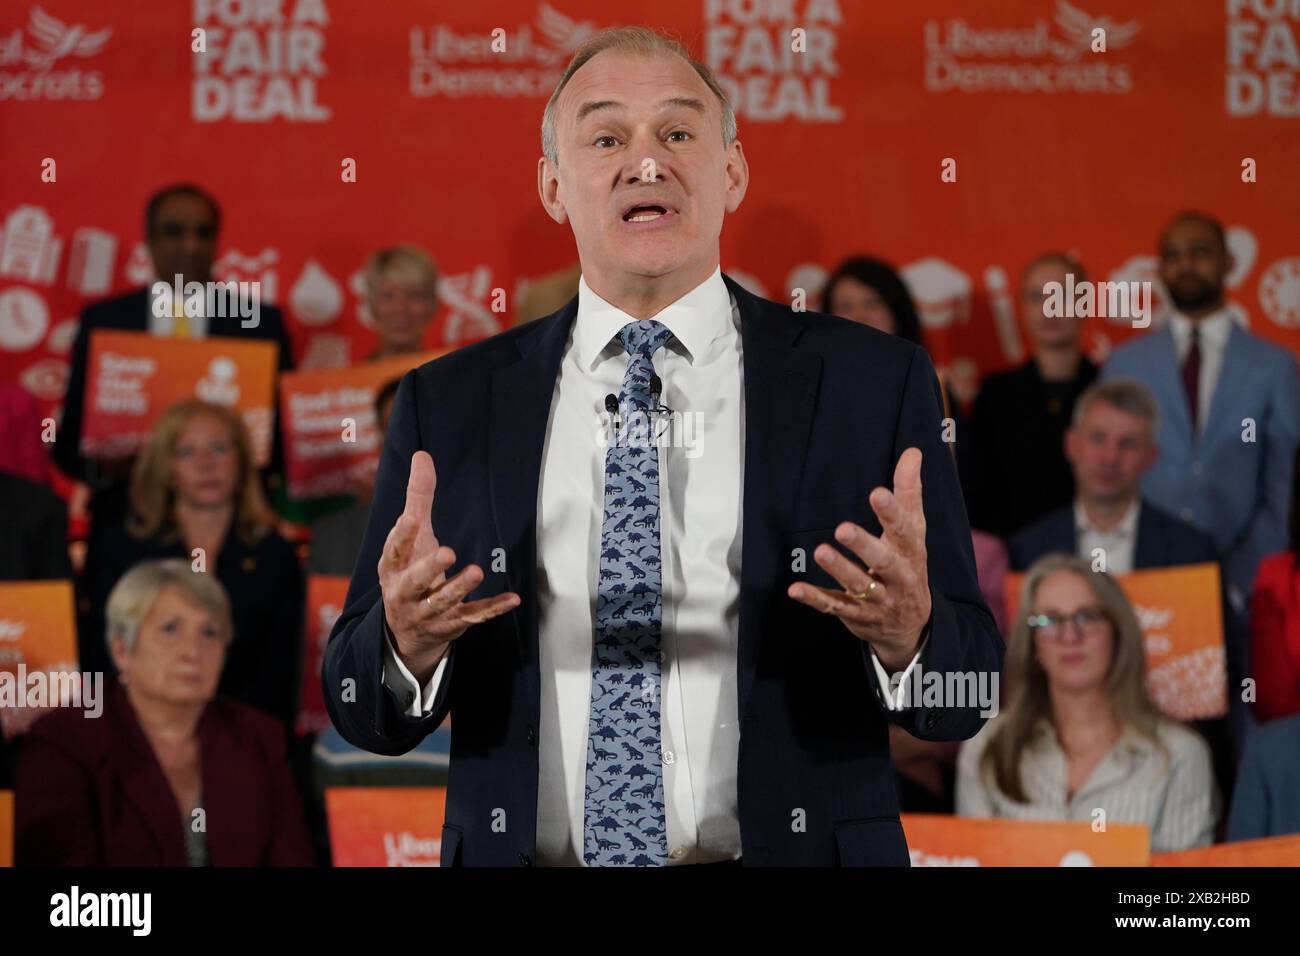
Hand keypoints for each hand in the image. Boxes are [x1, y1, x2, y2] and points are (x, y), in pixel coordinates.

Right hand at [378, 451, 518, 682]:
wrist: (405, 630)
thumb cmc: (409, 570)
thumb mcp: (411, 537)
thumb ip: (418, 498)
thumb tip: (422, 456)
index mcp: (393, 566)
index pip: (395, 548)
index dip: (403, 534)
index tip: (412, 518)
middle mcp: (404, 592)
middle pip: (415, 581)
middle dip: (429, 568)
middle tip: (448, 552)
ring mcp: (427, 612)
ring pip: (443, 602)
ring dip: (460, 587)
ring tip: (477, 571)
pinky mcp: (451, 624)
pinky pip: (473, 617)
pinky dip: (492, 609)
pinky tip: (512, 599)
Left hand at [787, 447, 931, 671]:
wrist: (911, 626)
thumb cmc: (908, 566)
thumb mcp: (914, 532)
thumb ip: (909, 492)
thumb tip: (912, 452)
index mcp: (911, 553)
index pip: (905, 530)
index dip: (892, 512)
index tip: (878, 493)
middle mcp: (897, 578)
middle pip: (883, 561)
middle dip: (864, 546)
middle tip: (842, 528)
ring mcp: (877, 600)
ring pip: (858, 586)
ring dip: (839, 570)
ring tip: (821, 551)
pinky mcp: (855, 615)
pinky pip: (833, 607)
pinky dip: (814, 598)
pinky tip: (795, 589)